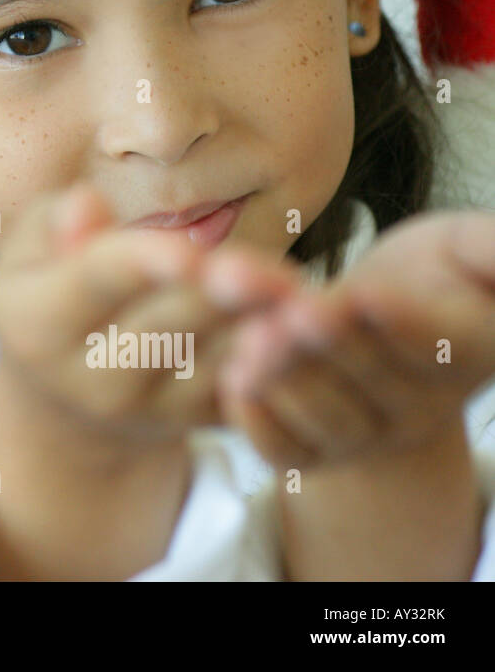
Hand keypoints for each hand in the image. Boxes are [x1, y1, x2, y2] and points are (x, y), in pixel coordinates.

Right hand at [0, 182, 304, 444]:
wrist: (67, 390)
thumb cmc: (53, 287)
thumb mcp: (30, 248)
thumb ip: (55, 219)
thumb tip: (89, 206)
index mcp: (37, 322)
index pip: (92, 286)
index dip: (140, 267)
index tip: (186, 251)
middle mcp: (89, 377)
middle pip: (161, 332)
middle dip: (213, 301)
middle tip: (262, 273)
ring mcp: (147, 408)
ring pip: (213, 364)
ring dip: (259, 328)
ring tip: (297, 293)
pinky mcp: (197, 422)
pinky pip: (244, 394)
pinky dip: (276, 361)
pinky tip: (305, 322)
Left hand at [216, 210, 494, 469]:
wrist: (382, 325)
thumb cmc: (430, 274)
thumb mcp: (465, 247)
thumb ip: (490, 251)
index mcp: (473, 350)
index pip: (444, 343)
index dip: (404, 322)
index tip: (363, 295)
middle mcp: (424, 406)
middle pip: (376, 379)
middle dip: (330, 345)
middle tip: (293, 316)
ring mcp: (370, 434)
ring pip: (329, 417)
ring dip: (289, 381)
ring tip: (252, 341)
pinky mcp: (316, 451)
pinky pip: (289, 450)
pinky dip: (258, 422)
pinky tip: (231, 384)